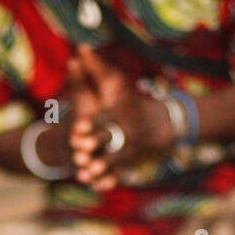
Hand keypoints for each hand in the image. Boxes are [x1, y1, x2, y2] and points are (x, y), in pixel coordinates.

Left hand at [66, 45, 172, 190]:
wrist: (158, 124)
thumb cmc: (129, 101)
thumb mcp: (114, 82)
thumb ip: (95, 67)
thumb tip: (79, 47)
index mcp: (119, 113)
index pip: (103, 118)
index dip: (90, 125)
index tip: (76, 130)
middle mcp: (125, 132)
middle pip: (109, 140)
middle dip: (95, 147)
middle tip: (79, 155)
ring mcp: (128, 150)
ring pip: (113, 161)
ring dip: (100, 168)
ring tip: (83, 175)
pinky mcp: (129, 164)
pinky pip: (120, 174)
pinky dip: (109, 181)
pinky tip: (96, 187)